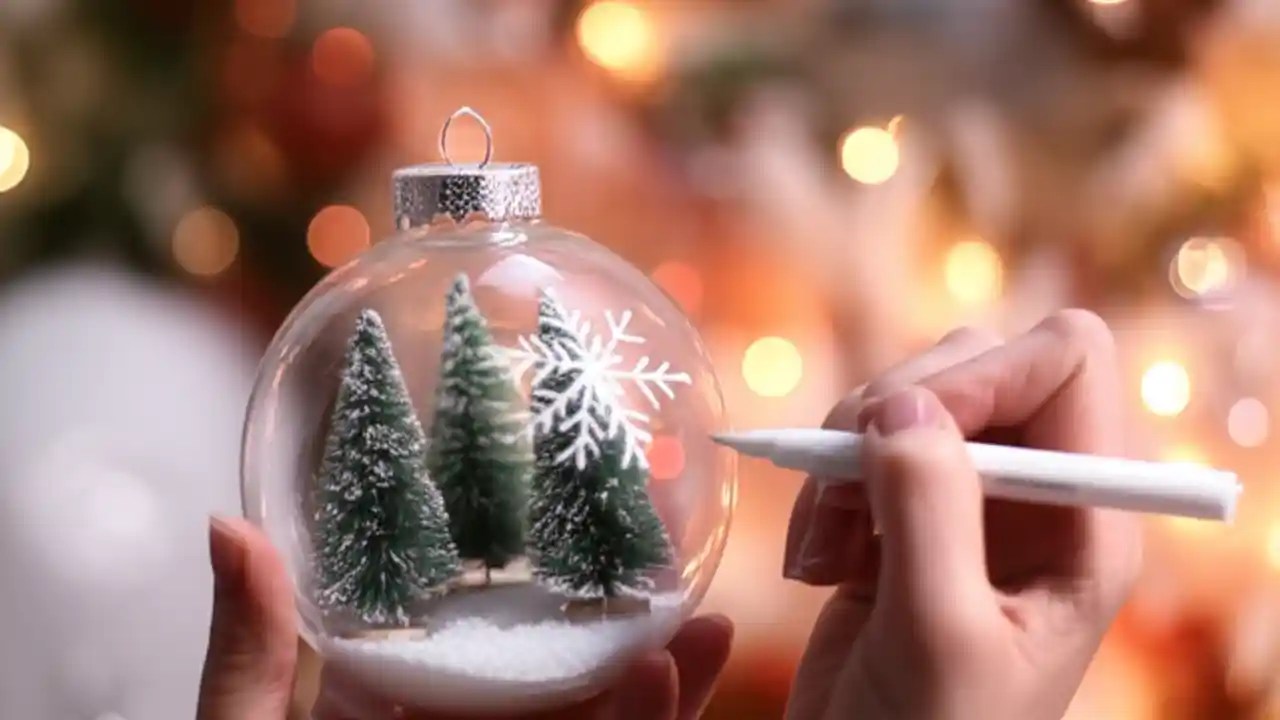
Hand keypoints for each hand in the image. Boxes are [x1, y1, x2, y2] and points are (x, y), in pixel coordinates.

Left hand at [196, 517, 732, 719]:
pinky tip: (664, 681)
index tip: (570, 510)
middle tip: (668, 553)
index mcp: (402, 704)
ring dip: (660, 676)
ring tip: (699, 625)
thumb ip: (253, 650)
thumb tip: (229, 521)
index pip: (472, 623)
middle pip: (561, 667)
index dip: (526, 567)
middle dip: (622, 614)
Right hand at [783, 311, 1142, 719]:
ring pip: (905, 396)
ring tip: (823, 549)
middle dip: (893, 411)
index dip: (984, 373)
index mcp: (1085, 518)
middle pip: (975, 361)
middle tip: (843, 490)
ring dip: (842, 456)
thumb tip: (898, 402)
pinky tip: (815, 564)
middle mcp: (1036, 493)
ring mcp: (967, 502)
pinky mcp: (903, 516)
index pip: (1066, 361)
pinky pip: (858, 445)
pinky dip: (821, 488)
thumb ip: (930, 510)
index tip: (900, 430)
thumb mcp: (939, 633)